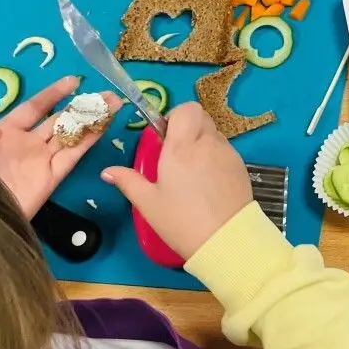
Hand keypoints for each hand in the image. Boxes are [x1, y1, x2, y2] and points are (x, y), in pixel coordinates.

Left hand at [0, 76, 120, 218]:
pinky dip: (88, 140)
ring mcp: (40, 161)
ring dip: (91, 119)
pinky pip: (72, 155)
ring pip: (71, 134)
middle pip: (59, 120)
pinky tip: (102, 124)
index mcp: (3, 133)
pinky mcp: (49, 179)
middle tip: (106, 94)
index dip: (53, 94)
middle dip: (82, 106)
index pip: (33, 108)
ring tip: (113, 103)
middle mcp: (26, 144)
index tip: (74, 81)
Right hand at [100, 102, 252, 259]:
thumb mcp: (148, 203)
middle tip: (174, 152)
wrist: (226, 239)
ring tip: (190, 170)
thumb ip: (128, 181)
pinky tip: (206, 180)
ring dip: (200, 140)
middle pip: (200, 116)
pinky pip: (225, 148)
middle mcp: (207, 143)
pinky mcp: (241, 165)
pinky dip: (214, 154)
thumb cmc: (182, 221)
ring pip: (213, 132)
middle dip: (186, 126)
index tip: (164, 137)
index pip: (185, 109)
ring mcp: (228, 153)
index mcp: (182, 147)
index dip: (174, 116)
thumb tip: (108, 171)